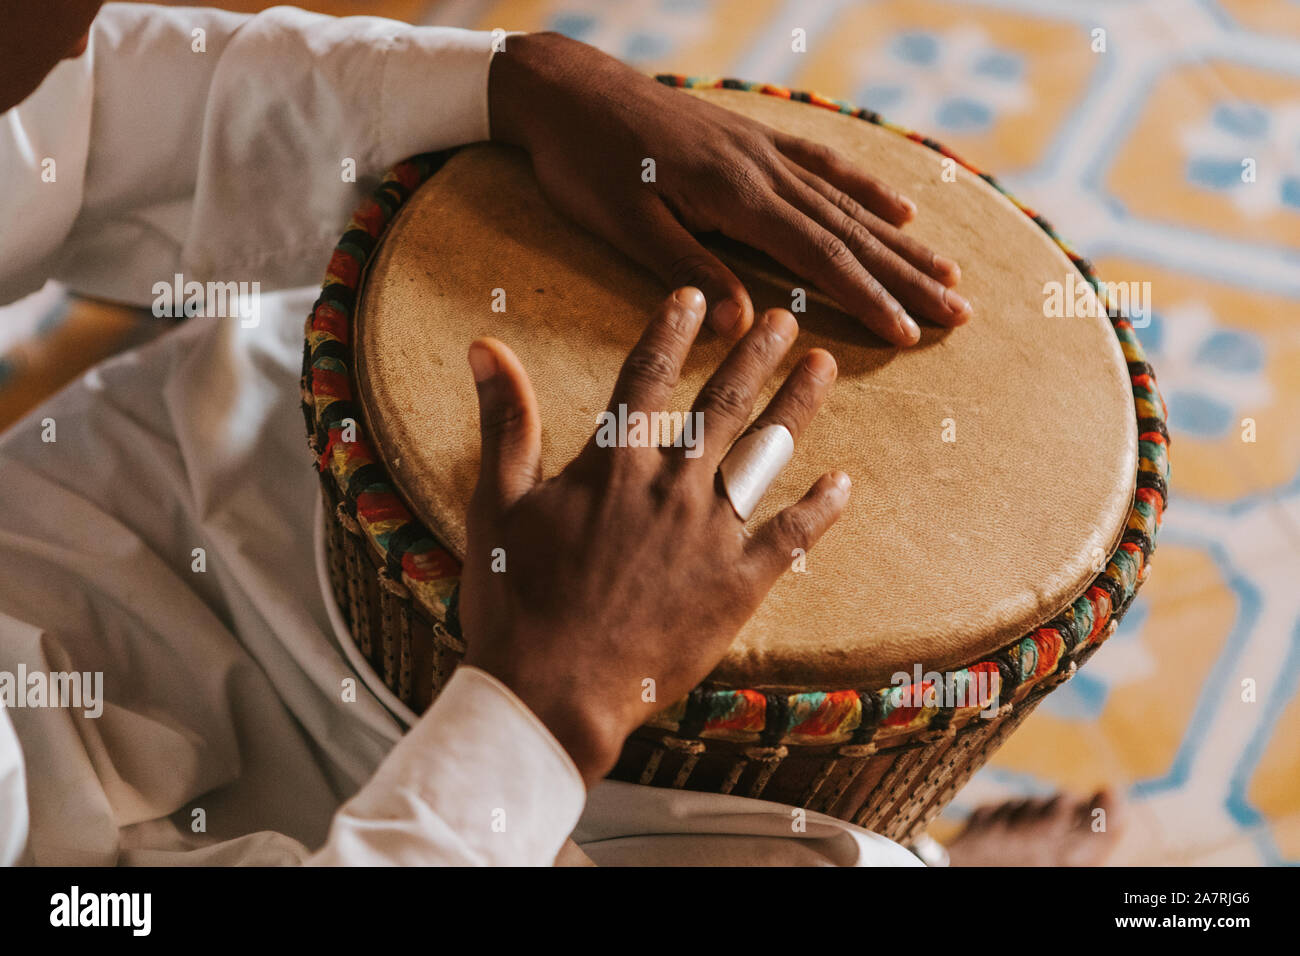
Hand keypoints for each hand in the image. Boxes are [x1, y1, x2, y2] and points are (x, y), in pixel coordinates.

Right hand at [459, 288, 849, 784]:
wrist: (553, 691)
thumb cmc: (515, 600)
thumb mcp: (496, 502)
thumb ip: (504, 421)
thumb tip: (484, 345)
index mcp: (613, 465)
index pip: (647, 376)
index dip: (670, 332)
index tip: (693, 297)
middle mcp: (671, 486)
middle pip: (722, 402)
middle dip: (755, 354)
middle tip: (785, 318)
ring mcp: (711, 534)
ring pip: (765, 452)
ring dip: (796, 406)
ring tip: (823, 366)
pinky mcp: (738, 583)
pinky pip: (791, 535)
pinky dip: (820, 508)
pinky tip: (843, 481)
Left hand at [488, 32, 969, 345]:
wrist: (566, 89)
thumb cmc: (586, 165)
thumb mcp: (626, 228)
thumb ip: (689, 272)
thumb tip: (746, 327)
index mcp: (735, 196)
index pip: (818, 257)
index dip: (867, 297)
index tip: (909, 332)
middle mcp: (763, 169)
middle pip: (850, 230)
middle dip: (907, 275)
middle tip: (960, 310)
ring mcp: (763, 149)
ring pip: (846, 200)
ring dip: (900, 239)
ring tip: (949, 269)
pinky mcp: (753, 137)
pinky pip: (824, 164)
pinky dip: (864, 187)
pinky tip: (897, 206)